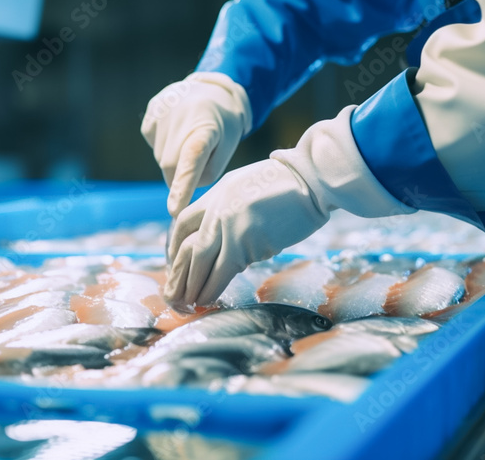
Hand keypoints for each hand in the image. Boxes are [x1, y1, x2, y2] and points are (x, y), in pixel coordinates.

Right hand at [141, 72, 251, 216]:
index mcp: (205, 127)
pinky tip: (178, 133)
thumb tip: (178, 189)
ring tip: (189, 141)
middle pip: (171, 166)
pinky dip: (165, 148)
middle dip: (180, 177)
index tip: (174, 210)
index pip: (192, 160)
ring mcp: (162, 114)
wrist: (211, 90)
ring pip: (161, 159)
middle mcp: (180, 116)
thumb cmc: (223, 126)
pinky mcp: (150, 115)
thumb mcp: (226, 148)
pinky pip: (154, 146)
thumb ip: (206, 173)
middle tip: (196, 167)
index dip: (183, 186)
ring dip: (174, 161)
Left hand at [163, 107, 413, 308]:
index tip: (173, 265)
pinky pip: (224, 271)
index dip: (173, 248)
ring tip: (188, 304)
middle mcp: (217, 209)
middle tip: (173, 295)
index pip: (182, 224)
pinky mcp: (248, 242)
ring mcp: (230, 226)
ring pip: (200, 262)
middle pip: (186, 247)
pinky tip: (208, 300)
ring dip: (192, 287)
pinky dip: (212, 288)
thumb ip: (227, 207)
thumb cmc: (286, 186)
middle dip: (178, 275)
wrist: (311, 180)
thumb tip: (221, 238)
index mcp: (215, 194)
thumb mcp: (244, 186)